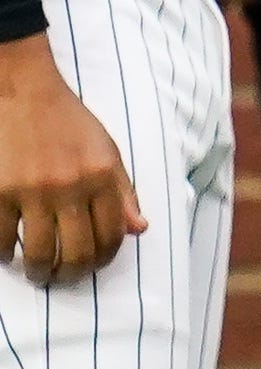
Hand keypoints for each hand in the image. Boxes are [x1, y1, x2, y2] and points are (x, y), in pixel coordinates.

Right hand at [0, 37, 145, 281]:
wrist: (25, 92)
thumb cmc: (69, 123)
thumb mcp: (107, 150)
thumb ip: (124, 191)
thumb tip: (140, 229)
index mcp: (102, 175)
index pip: (111, 237)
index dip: (102, 260)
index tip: (91, 265)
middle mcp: (71, 185)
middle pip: (77, 254)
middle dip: (70, 275)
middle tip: (61, 277)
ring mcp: (33, 190)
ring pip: (39, 254)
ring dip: (38, 272)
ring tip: (36, 271)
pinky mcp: (0, 192)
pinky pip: (2, 240)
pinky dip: (5, 253)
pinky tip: (8, 252)